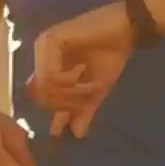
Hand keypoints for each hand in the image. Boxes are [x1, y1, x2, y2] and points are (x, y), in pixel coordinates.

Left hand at [29, 3, 133, 138]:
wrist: (125, 31)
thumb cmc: (109, 56)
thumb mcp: (95, 90)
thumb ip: (83, 109)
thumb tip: (76, 134)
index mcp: (47, 66)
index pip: (40, 98)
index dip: (56, 112)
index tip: (69, 122)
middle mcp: (39, 56)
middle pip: (41, 96)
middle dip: (67, 104)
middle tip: (87, 94)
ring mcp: (41, 47)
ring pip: (46, 87)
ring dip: (72, 92)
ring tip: (89, 83)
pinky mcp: (49, 41)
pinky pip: (52, 74)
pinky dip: (70, 79)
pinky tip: (83, 70)